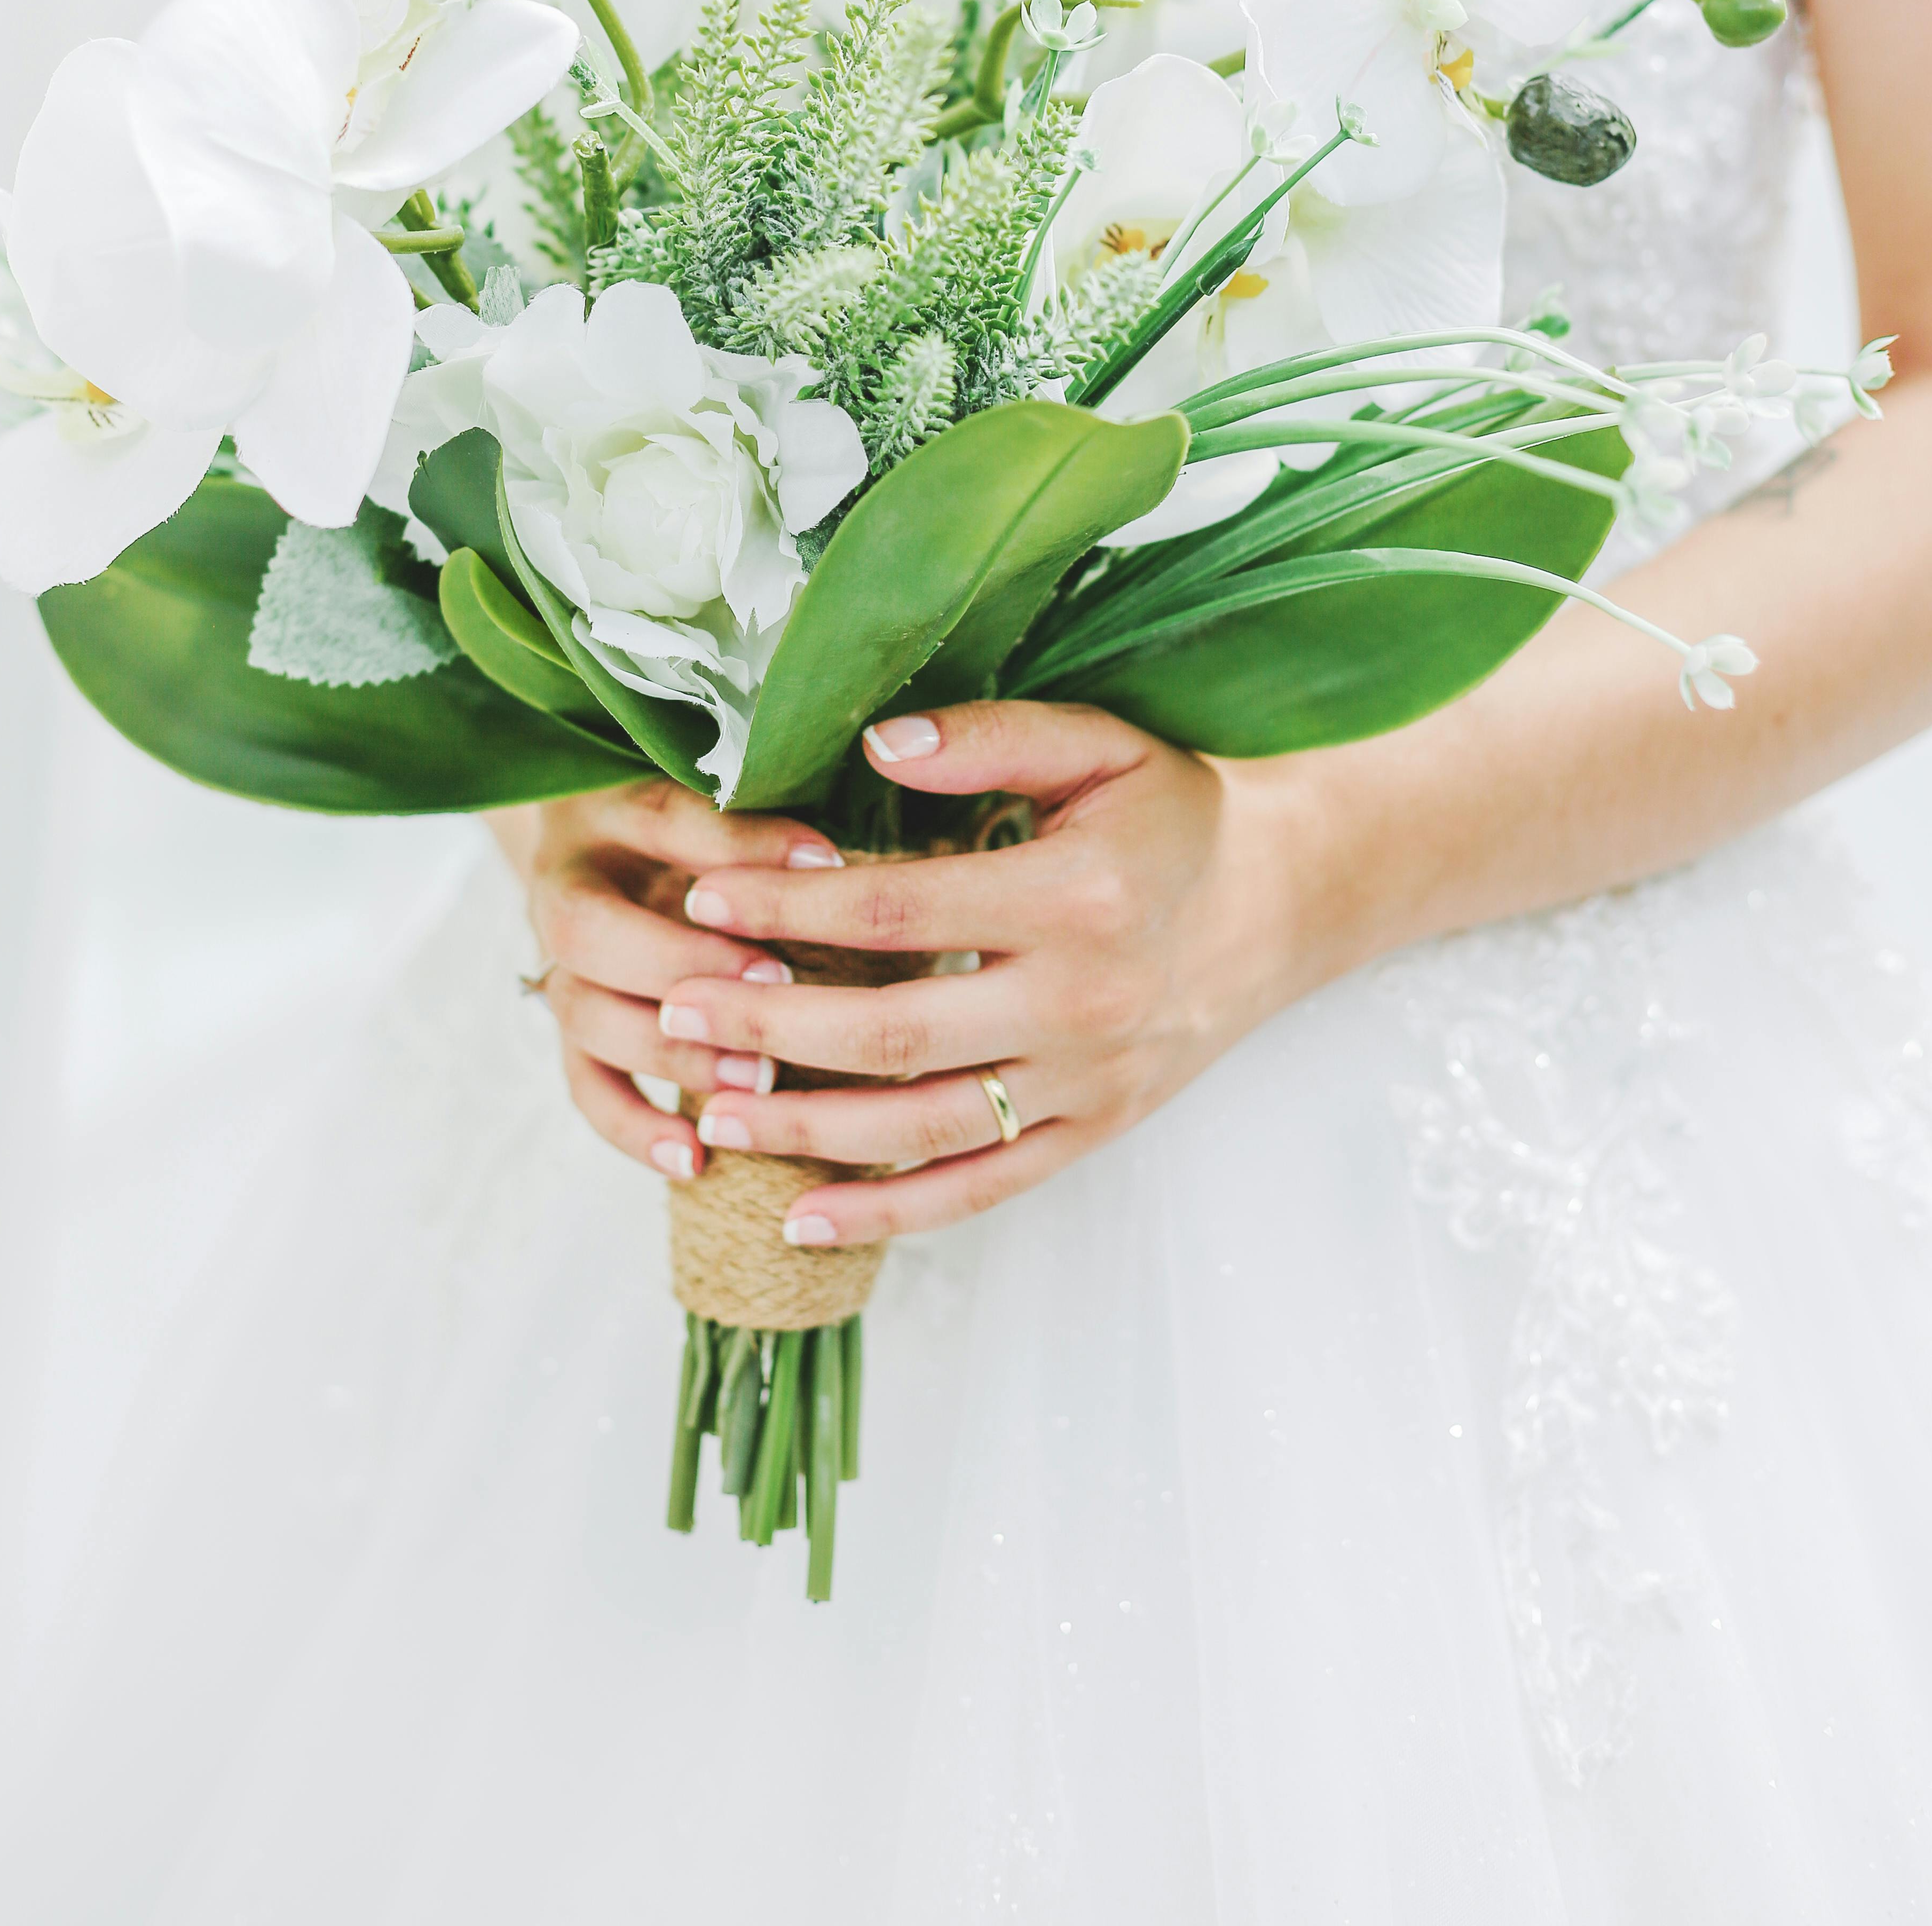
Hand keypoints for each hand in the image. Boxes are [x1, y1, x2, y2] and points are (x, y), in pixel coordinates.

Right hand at [511, 780, 851, 1184]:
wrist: (616, 853)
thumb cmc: (702, 826)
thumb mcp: (727, 798)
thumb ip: (768, 823)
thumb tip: (837, 866)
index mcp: (610, 811)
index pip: (664, 820)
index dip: (741, 844)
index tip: (828, 863)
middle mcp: (568, 887)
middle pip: (589, 930)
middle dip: (681, 961)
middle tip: (774, 981)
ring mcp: (560, 966)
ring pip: (584, 1015)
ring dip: (669, 1050)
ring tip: (756, 1073)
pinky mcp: (573, 1034)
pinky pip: (586, 1088)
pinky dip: (634, 1128)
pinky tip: (693, 1158)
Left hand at [659, 701, 1344, 1248]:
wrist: (1280, 902)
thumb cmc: (1172, 814)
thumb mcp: (1098, 744)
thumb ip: (987, 738)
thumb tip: (874, 744)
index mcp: (1074, 895)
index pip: (899, 908)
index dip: (793, 905)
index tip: (705, 896)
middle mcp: (1081, 1002)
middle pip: (893, 1031)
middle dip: (769, 1026)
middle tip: (675, 1011)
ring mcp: (1086, 1083)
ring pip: (921, 1126)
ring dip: (805, 1127)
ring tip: (708, 1110)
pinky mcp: (1091, 1134)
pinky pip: (976, 1189)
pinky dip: (885, 1215)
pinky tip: (797, 1217)